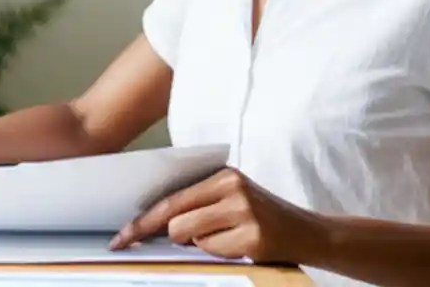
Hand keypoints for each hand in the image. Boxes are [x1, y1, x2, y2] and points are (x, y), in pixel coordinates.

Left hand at [109, 167, 325, 263]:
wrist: (309, 233)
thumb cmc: (263, 219)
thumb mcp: (231, 201)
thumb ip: (198, 206)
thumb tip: (157, 225)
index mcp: (223, 175)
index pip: (171, 199)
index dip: (142, 221)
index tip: (120, 238)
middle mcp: (232, 187)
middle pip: (174, 219)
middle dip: (171, 236)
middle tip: (182, 242)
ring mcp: (244, 212)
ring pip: (190, 237)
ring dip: (200, 245)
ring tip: (227, 238)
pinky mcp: (252, 237)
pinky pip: (212, 251)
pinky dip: (219, 254)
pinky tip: (241, 246)